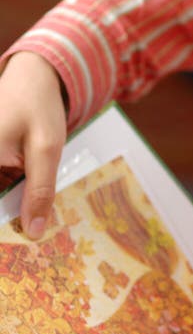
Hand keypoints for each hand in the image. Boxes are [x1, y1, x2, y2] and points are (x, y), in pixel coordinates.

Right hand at [0, 51, 66, 239]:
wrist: (32, 79)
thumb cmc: (39, 108)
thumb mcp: (46, 149)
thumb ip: (40, 190)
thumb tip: (33, 231)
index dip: (4, 228)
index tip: (15, 254)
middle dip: (9, 220)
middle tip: (34, 237)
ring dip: (9, 210)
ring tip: (34, 228)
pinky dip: (9, 197)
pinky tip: (26, 209)